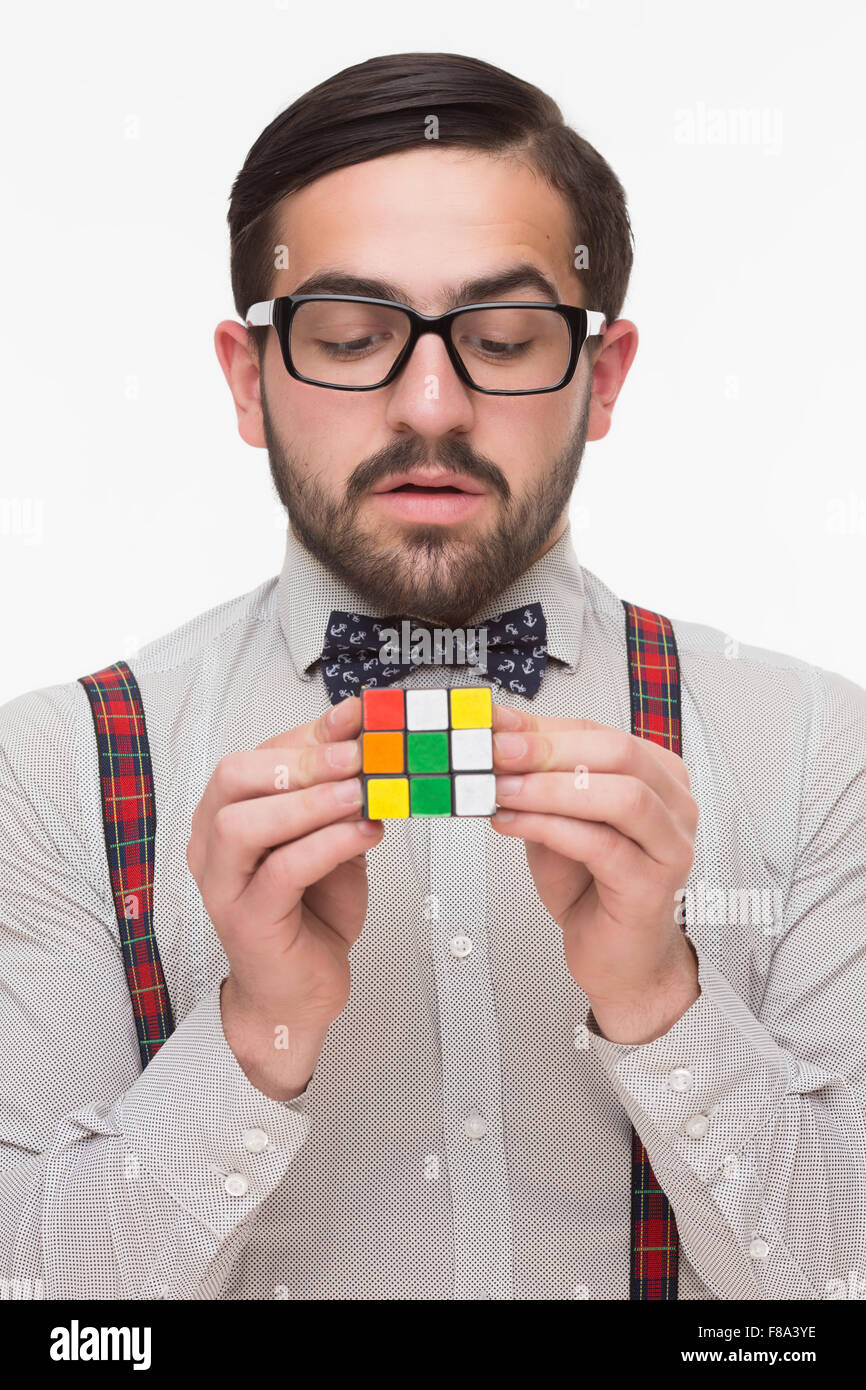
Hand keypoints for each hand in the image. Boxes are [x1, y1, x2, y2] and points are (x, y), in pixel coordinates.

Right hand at [186, 696, 382, 1096]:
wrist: (299, 989)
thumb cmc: (311, 912)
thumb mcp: (333, 838)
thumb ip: (342, 797)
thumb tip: (371, 744)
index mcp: (229, 812)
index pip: (260, 754)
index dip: (311, 733)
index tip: (360, 717)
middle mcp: (212, 842)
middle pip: (233, 777)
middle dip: (301, 760)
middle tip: (357, 755)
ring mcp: (222, 882)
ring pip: (243, 822)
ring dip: (309, 802)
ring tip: (361, 794)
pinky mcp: (246, 920)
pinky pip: (279, 871)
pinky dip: (326, 845)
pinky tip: (365, 834)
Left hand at [489, 706, 699, 1043]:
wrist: (617, 959)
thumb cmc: (592, 889)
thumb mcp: (554, 819)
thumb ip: (534, 781)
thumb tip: (493, 739)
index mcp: (657, 776)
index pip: (598, 731)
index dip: (541, 726)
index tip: (492, 724)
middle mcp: (675, 805)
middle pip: (619, 752)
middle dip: (548, 748)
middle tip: (497, 751)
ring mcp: (671, 846)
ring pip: (621, 795)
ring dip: (551, 788)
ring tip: (502, 789)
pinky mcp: (653, 885)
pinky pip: (602, 844)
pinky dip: (550, 828)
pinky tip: (513, 824)